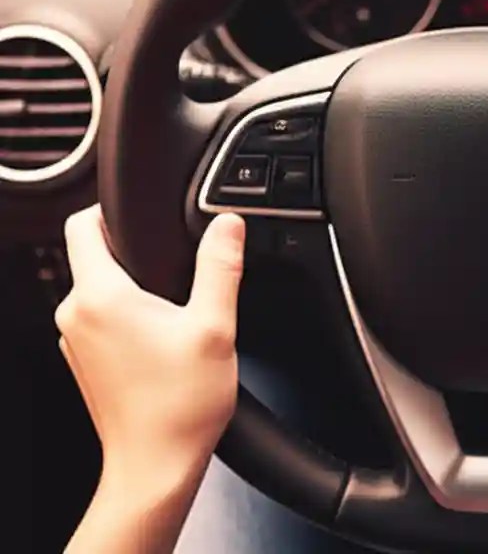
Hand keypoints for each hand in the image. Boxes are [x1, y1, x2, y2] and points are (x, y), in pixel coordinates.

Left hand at [57, 206, 244, 481]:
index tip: (146, 214)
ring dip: (133, 289)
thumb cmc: (181, 404)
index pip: (81, 224)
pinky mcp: (84, 362)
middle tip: (181, 269)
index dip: (111, 208)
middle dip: (136, 253)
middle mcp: (75, 314)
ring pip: (99, 290)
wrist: (155, 465)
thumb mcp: (215, 327)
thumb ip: (220, 267)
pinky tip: (165, 340)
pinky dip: (128, 318)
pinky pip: (101, 320)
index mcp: (101, 296)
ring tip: (178, 310)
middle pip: (94, 256)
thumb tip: (228, 224)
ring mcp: (75, 341)